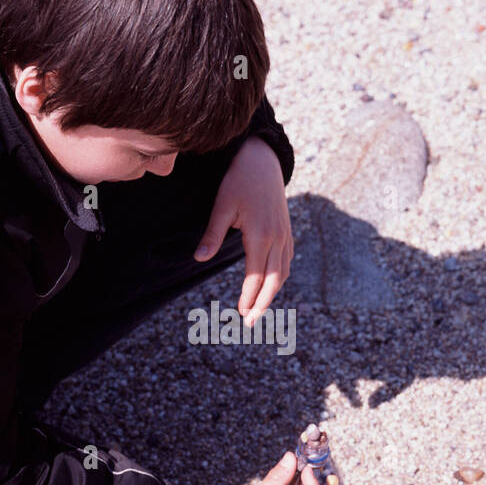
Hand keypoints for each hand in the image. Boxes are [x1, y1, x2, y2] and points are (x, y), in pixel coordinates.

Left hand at [192, 136, 292, 327]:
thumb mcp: (221, 207)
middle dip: (263, 304)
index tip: (241, 313)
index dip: (249, 297)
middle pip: (274, 280)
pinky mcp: (286, 231)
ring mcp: (285, 235)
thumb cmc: (238, 182)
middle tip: (250, 323)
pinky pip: (287, 261)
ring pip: (283, 272)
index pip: (255, 275)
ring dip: (272, 293)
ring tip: (258, 310)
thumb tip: (198, 259)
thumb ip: (211, 235)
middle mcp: (277, 237)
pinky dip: (279, 277)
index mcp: (261, 234)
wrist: (262, 161)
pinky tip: (270, 286)